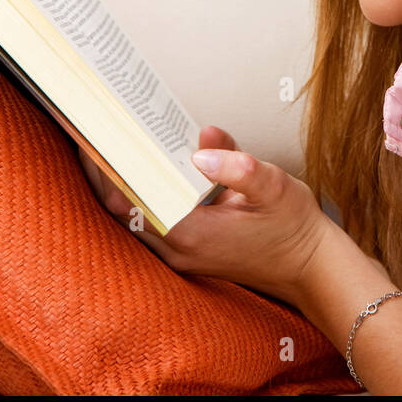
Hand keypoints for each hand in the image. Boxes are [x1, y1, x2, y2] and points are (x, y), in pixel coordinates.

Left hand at [77, 125, 328, 306]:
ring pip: (133, 218)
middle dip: (104, 173)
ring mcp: (183, 255)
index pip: (130, 201)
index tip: (94, 139)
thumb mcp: (275, 186)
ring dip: (120, 185)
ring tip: (108, 148)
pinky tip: (145, 171)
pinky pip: (152, 223)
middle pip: (122, 211)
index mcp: (194, 233)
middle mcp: (180, 250)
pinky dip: (142, 197)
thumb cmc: (293, 227)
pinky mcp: (190, 253)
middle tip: (91, 135)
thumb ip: (239, 166)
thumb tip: (203, 144)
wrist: (310, 266)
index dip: (106, 170)